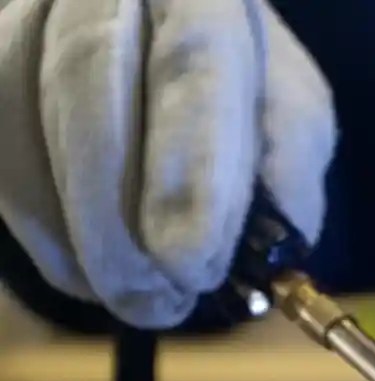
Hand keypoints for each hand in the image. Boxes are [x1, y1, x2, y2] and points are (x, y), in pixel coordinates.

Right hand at [0, 0, 335, 327]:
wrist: (163, 32)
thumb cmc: (242, 79)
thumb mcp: (291, 111)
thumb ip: (289, 166)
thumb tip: (273, 244)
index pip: (193, 65)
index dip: (189, 170)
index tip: (192, 263)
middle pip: (89, 83)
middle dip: (120, 217)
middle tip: (162, 301)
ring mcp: (31, 13)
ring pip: (23, 115)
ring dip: (76, 232)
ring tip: (136, 298)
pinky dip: (39, 228)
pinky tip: (86, 272)